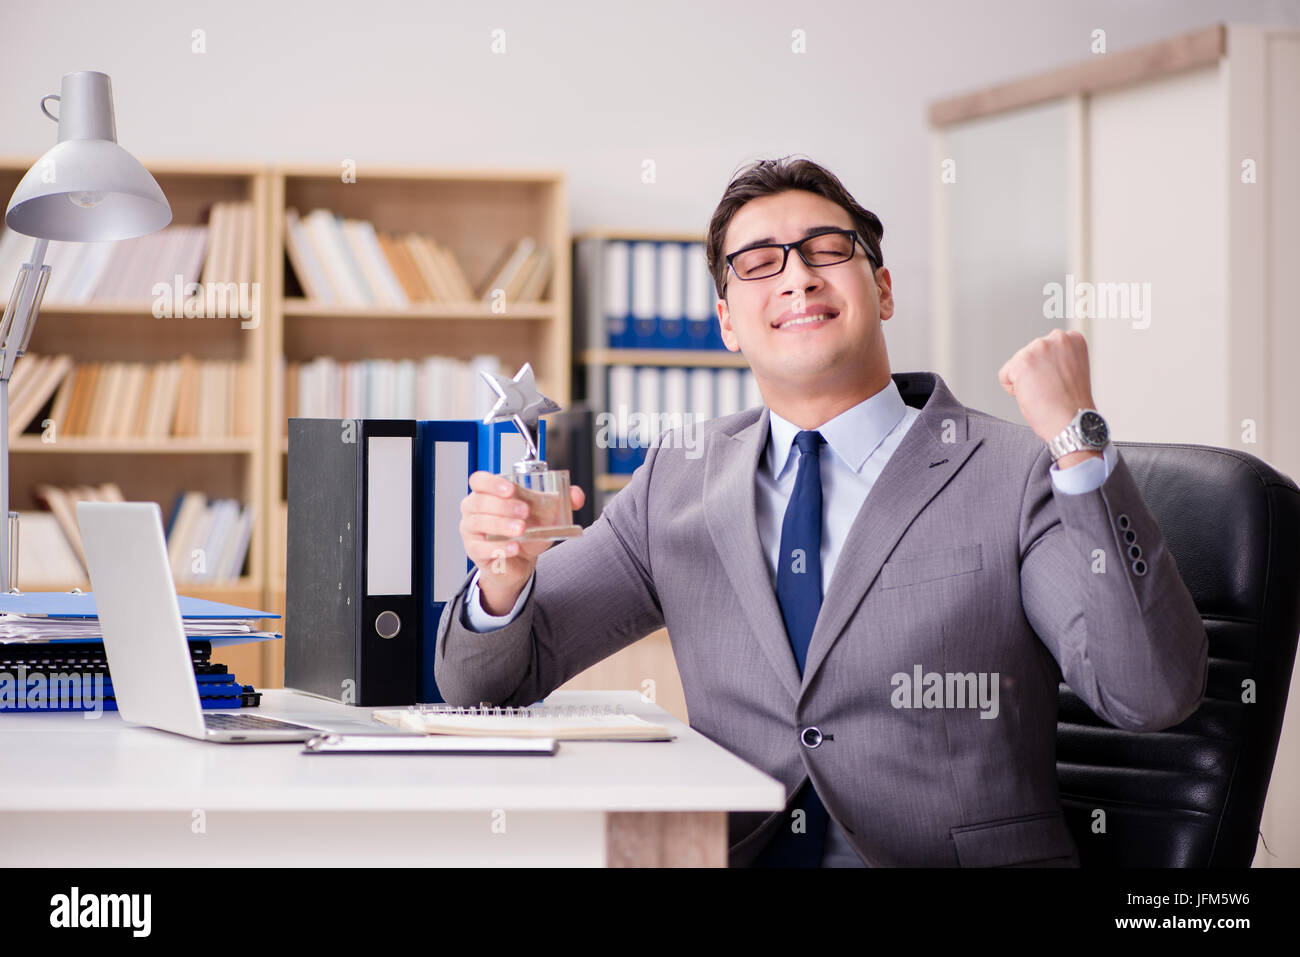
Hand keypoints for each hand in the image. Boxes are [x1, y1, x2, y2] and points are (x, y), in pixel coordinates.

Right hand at [460, 471, 584, 614]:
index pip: (479, 480)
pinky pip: (481, 547)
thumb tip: (576, 495)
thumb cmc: (525, 532)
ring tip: (521, 529)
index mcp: (488, 493)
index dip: (492, 482)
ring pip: (478, 523)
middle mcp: (475, 509)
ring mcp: (471, 530)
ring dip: (501, 525)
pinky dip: (499, 547)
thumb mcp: (544, 514)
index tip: (511, 488)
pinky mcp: (474, 550)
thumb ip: (562, 501)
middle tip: (525, 511)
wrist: (519, 561)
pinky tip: (515, 548)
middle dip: (503, 505)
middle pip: (479, 501)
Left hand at [997, 328, 1097, 444]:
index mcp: (1072, 339)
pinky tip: (1034, 395)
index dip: (1048, 371)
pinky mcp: (1022, 361)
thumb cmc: (1072, 404)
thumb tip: (1036, 361)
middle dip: (1035, 374)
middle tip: (1052, 390)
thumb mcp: (1070, 370)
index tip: (1061, 382)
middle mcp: (1057, 337)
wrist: (1073, 421)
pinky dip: (1014, 390)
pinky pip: (1005, 377)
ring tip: (1045, 392)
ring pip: (1016, 366)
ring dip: (1025, 382)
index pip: (1043, 351)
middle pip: (1027, 355)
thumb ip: (1055, 358)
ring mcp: (1039, 347)